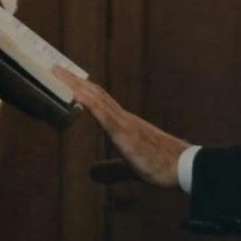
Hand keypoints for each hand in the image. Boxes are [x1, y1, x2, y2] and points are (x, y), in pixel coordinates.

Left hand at [66, 72, 188, 188]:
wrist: (184, 167)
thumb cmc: (162, 166)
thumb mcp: (130, 169)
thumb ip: (111, 170)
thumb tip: (91, 173)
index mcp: (124, 125)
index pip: (100, 102)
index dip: (83, 89)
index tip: (67, 79)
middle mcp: (123, 118)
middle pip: (95, 93)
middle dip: (74, 80)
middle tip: (56, 67)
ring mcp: (124, 123)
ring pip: (96, 98)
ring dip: (76, 84)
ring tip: (58, 72)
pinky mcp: (126, 133)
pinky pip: (103, 113)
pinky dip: (88, 101)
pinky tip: (75, 93)